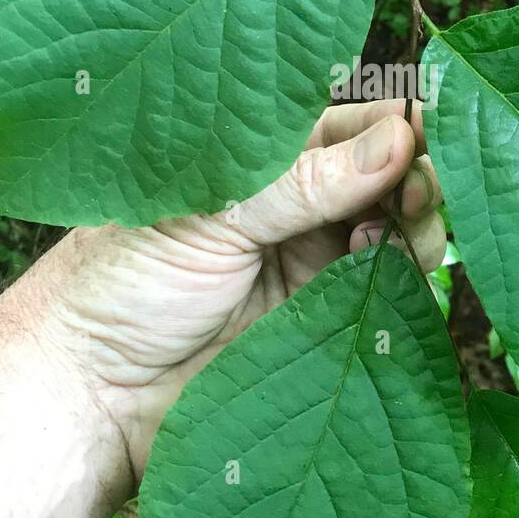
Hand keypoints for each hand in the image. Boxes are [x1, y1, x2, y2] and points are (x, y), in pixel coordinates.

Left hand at [33, 100, 444, 483]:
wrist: (91, 396)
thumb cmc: (122, 283)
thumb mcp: (209, 216)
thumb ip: (303, 184)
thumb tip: (399, 141)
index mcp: (257, 156)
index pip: (346, 123)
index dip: (394, 121)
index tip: (428, 127)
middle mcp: (293, 204)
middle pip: (385, 173)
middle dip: (416, 173)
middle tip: (420, 188)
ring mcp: (312, 261)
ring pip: (396, 230)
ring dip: (417, 224)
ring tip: (401, 232)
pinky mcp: (324, 322)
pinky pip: (386, 291)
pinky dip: (407, 277)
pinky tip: (392, 267)